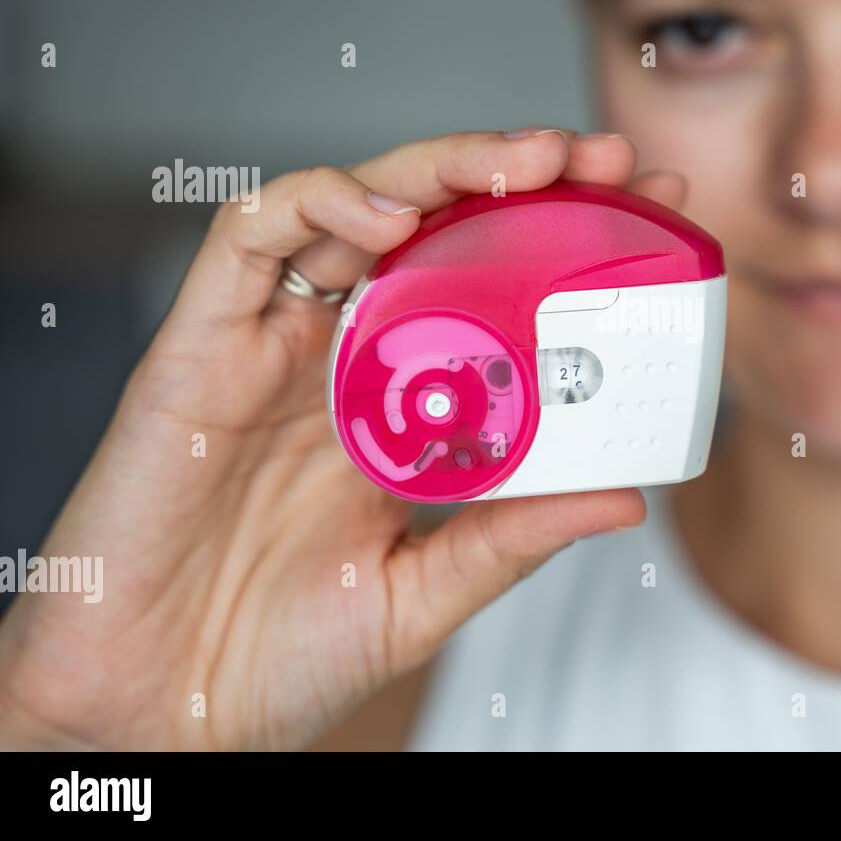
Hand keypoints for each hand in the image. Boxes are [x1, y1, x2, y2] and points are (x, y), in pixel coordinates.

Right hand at [0, 128, 686, 749]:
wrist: (163, 712)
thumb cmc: (280, 655)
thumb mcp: (425, 593)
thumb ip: (512, 537)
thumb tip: (624, 499)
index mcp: (397, 405)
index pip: (489, 286)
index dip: (564, 235)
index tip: (649, 210)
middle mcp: (339, 358)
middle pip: (430, 225)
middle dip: (516, 172)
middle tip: (603, 156)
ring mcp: (271, 345)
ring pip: (350, 204)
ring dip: (438, 166)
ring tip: (524, 163)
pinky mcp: (197, 347)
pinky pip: (247, 238)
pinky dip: (318, 204)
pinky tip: (388, 220)